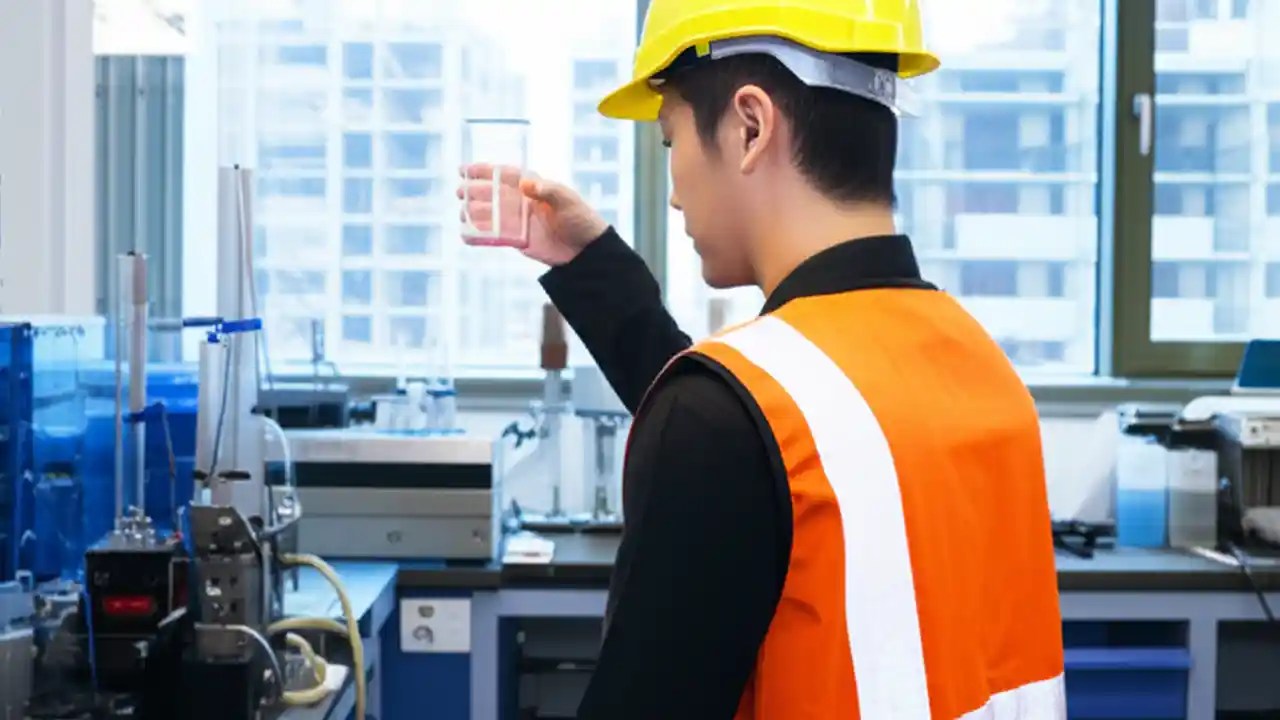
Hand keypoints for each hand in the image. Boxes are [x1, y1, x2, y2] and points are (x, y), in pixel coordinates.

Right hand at [458, 164, 608, 266]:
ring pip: (489, 214)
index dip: (484, 171)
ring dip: (473, 213)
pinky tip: (466, 234)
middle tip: (460, 192)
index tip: (465, 170)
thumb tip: (525, 183)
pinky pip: (494, 235)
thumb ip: (547, 191)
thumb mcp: (567, 201)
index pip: (504, 175)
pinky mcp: (517, 239)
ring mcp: (518, 220)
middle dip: (473, 191)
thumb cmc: (580, 218)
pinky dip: (479, 235)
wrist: (586, 250)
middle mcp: (522, 201)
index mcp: (533, 186)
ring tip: (462, 213)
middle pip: (491, 193)